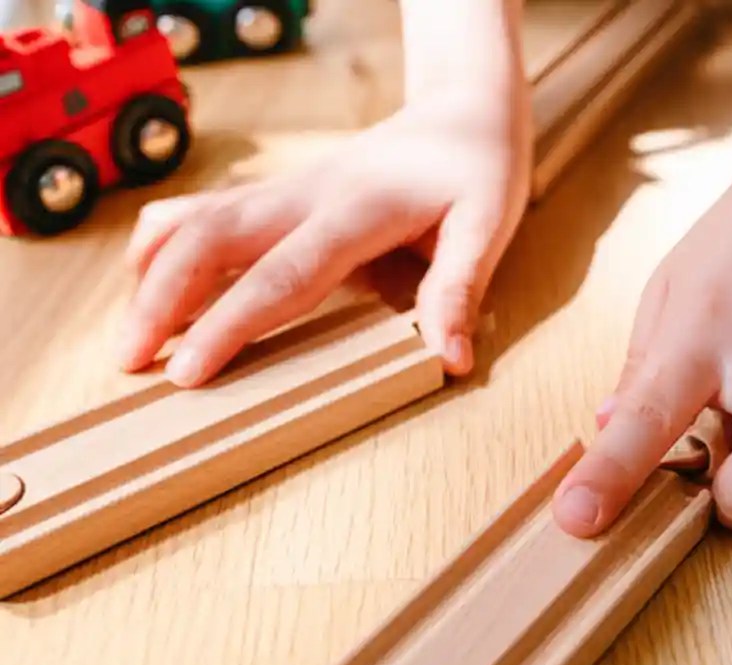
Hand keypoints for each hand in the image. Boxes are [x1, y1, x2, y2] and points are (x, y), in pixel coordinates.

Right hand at [117, 80, 532, 386]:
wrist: (463, 109)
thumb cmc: (478, 169)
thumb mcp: (488, 226)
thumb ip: (459, 289)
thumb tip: (448, 361)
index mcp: (357, 210)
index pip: (281, 273)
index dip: (229, 323)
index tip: (186, 371)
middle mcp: (308, 194)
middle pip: (210, 239)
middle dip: (160, 299)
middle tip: (129, 362)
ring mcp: (286, 187)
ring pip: (195, 218)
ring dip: (151, 272)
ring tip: (126, 332)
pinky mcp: (278, 191)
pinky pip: (206, 211)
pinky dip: (166, 244)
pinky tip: (148, 279)